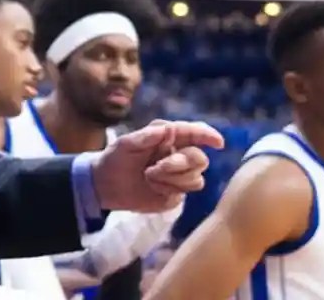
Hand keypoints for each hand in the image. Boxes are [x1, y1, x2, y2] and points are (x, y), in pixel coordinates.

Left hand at [92, 119, 223, 212]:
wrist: (105, 184)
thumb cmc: (115, 157)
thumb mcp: (125, 144)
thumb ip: (146, 136)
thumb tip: (168, 129)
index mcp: (169, 137)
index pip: (194, 134)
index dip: (208, 136)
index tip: (218, 142)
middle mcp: (178, 155)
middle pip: (200, 159)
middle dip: (181, 163)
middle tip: (159, 167)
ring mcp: (178, 176)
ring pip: (196, 179)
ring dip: (173, 178)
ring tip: (149, 176)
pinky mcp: (175, 194)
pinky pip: (183, 194)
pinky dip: (167, 190)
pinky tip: (152, 187)